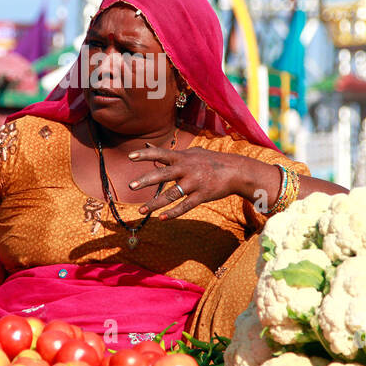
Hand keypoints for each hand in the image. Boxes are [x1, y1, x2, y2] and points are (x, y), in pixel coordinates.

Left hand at [126, 146, 248, 218]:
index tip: (130, 156)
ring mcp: (194, 183)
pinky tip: (162, 218)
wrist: (235, 171)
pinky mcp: (202, 196)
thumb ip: (170, 151)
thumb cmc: (210, 161)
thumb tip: (148, 146)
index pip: (160, 153)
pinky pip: (185, 206)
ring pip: (171, 195)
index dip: (145, 154)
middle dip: (146, 180)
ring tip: (141, 210)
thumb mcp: (192, 152)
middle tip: (131, 186)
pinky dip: (173, 213)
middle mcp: (186, 169)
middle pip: (163, 174)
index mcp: (182, 157)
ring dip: (155, 203)